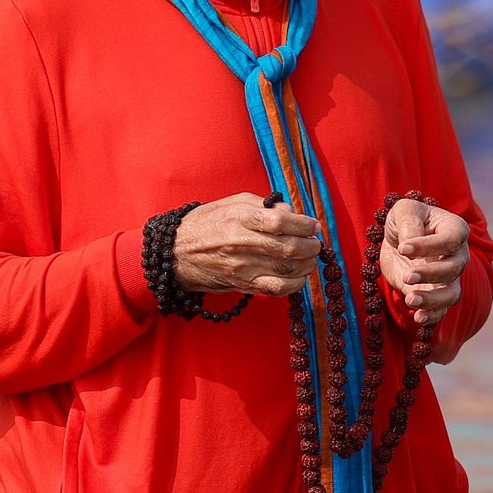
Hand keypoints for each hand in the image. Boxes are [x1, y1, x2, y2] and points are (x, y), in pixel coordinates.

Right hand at [173, 193, 321, 297]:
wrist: (177, 252)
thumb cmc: (207, 223)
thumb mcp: (233, 203)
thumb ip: (264, 206)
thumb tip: (291, 213)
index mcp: (239, 217)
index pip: (281, 222)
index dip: (304, 224)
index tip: (313, 225)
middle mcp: (241, 243)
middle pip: (288, 248)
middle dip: (310, 246)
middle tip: (315, 243)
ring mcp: (242, 267)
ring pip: (287, 270)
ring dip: (307, 265)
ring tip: (310, 258)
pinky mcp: (243, 285)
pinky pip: (277, 289)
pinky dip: (295, 284)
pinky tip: (299, 276)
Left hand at [379, 197, 469, 329]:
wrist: (400, 243)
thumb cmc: (407, 220)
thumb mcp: (404, 211)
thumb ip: (409, 221)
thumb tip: (410, 244)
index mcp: (454, 229)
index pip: (450, 240)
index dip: (429, 246)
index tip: (403, 248)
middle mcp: (458, 255)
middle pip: (453, 269)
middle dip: (430, 274)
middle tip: (407, 276)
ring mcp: (450, 278)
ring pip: (451, 293)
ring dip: (433, 299)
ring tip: (411, 299)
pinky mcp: (436, 294)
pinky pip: (441, 309)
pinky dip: (432, 315)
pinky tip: (417, 317)